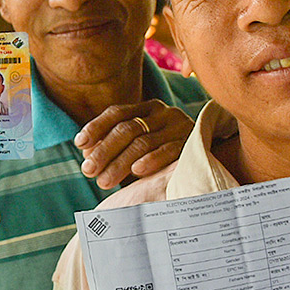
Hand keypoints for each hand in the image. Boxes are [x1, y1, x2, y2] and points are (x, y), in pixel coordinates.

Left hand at [75, 101, 194, 188]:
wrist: (209, 150)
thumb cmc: (165, 149)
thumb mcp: (141, 141)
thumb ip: (116, 144)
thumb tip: (86, 152)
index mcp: (146, 108)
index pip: (116, 113)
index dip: (96, 127)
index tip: (80, 144)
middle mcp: (162, 112)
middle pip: (127, 129)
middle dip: (104, 151)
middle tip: (88, 170)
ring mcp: (178, 125)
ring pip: (143, 142)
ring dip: (120, 163)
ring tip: (104, 181)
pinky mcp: (191, 141)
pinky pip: (169, 150)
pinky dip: (151, 160)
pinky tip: (136, 172)